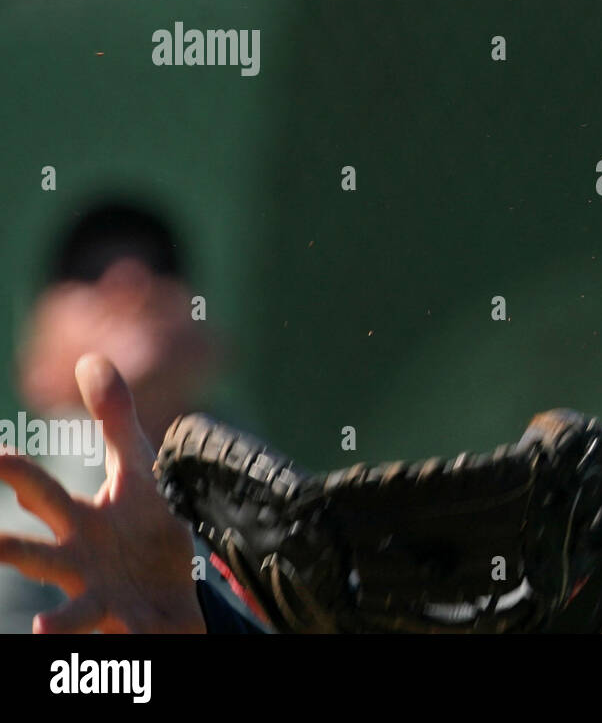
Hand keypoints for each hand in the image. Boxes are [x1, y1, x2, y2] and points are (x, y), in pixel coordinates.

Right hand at [0, 353, 204, 632]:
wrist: (175, 586)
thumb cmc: (142, 526)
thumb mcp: (136, 467)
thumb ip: (115, 418)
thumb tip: (91, 358)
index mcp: (76, 520)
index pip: (33, 489)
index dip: (8, 469)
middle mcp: (78, 561)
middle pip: (32, 554)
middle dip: (2, 549)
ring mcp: (103, 596)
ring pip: (73, 612)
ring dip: (59, 623)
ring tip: (43, 631)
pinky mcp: (135, 625)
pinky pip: (127, 641)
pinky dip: (127, 647)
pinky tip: (121, 652)